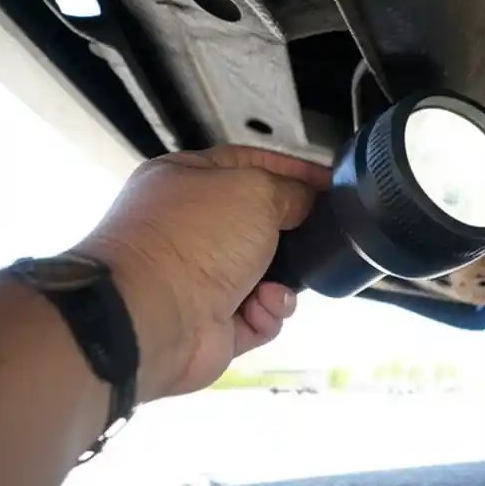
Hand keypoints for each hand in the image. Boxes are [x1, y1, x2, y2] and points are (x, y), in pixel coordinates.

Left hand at [75, 146, 329, 401]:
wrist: (152, 317)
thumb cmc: (193, 240)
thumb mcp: (255, 191)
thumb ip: (291, 191)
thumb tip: (305, 204)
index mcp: (186, 179)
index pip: (253, 164)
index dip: (295, 172)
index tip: (332, 185)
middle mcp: (189, 226)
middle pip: (263, 222)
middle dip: (293, 234)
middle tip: (319, 238)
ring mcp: (198, 276)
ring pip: (268, 272)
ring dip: (283, 280)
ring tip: (277, 285)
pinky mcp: (212, 321)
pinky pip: (260, 312)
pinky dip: (268, 311)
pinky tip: (261, 307)